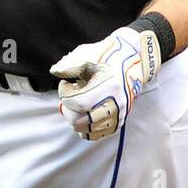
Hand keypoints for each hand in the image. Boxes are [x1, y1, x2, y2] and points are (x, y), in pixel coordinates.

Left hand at [50, 24, 161, 140]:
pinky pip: (95, 134)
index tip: (65, 84)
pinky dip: (85, 126)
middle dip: (67, 108)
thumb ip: (69, 64)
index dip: (65, 94)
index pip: (77, 102)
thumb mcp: (87, 53)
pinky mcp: (119, 121)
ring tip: (77, 102)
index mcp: (109, 85)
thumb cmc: (107, 54)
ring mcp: (118, 115)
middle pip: (78, 120)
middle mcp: (115, 104)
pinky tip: (84, 112)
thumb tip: (55, 72)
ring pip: (85, 130)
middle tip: (69, 95)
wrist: (131, 59)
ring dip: (75, 117)